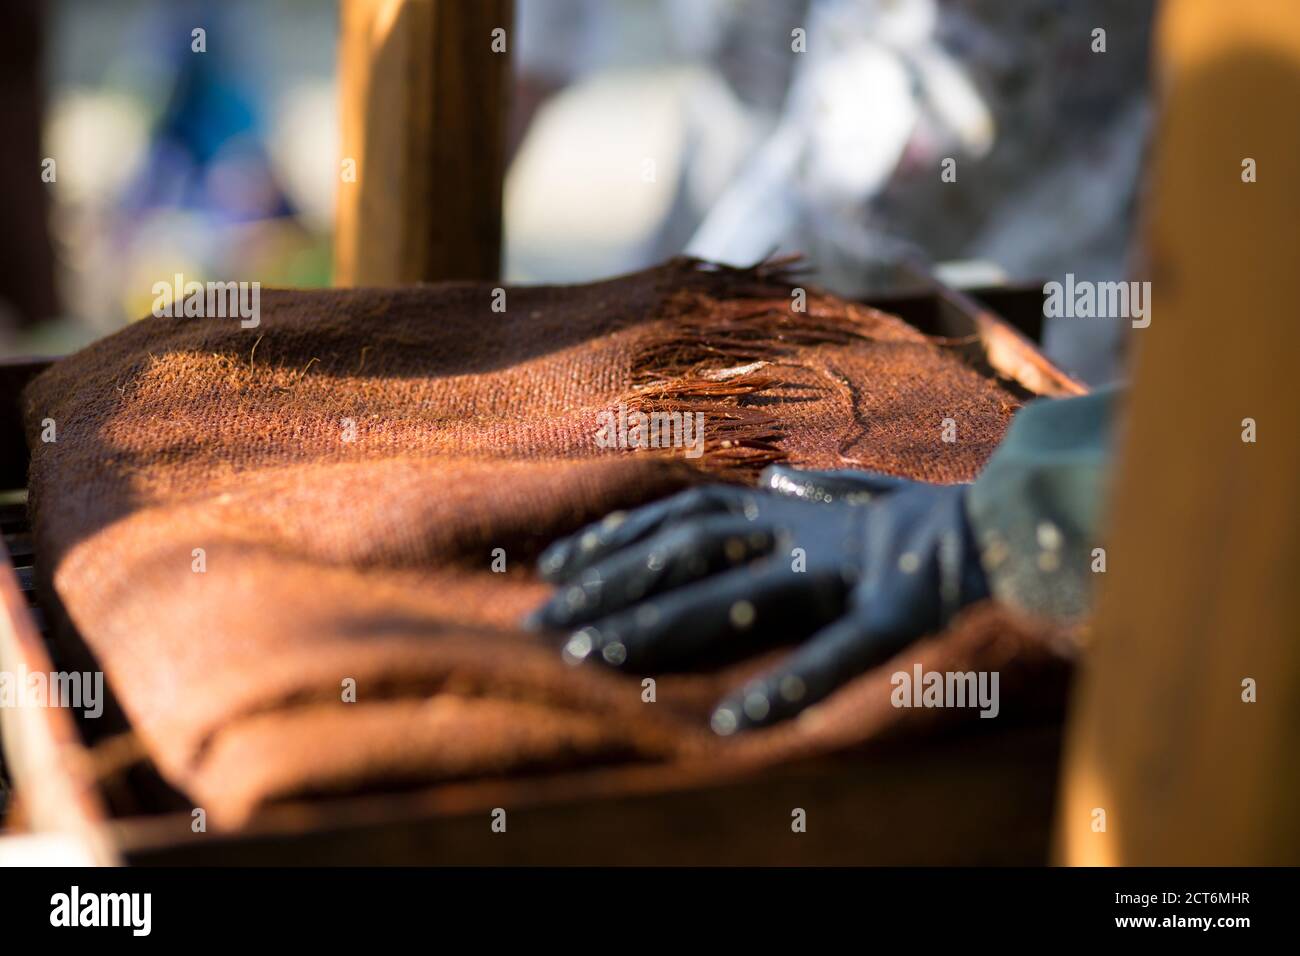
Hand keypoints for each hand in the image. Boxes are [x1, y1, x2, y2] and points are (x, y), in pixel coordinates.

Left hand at [526, 465, 988, 733]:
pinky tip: (734, 722)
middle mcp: (804, 537)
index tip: (555, 573)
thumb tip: (785, 483)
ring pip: (738, 598)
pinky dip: (791, 682)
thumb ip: (819, 493)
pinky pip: (841, 651)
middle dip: (611, 590)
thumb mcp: (865, 501)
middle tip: (538, 625)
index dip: (617, 543)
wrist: (1017, 521)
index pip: (683, 521)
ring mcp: (848, 573)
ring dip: (661, 629)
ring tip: (592, 660)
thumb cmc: (931, 520)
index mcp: (791, 514)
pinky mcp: (901, 614)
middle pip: (689, 559)